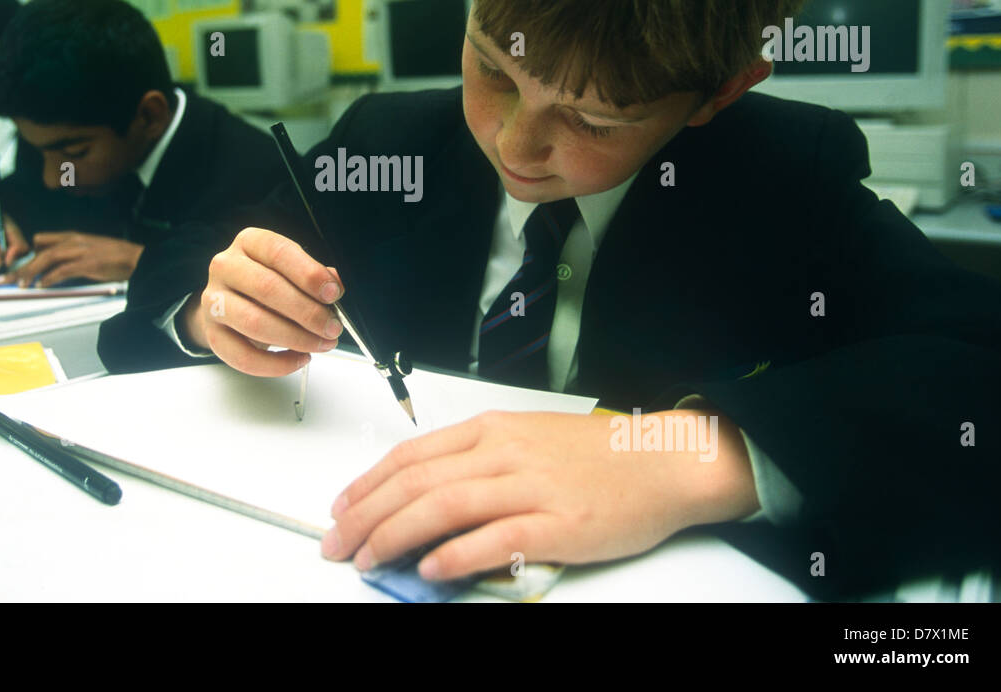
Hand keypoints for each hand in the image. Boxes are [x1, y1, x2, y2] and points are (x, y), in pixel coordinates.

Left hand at [2, 232, 142, 287]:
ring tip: (20, 285)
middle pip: (39, 251)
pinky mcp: (87, 263)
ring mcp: (80, 251)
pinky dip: (50, 278)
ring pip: (47, 259)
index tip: (14, 267)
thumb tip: (54, 270)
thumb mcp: (89, 250)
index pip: (41, 240)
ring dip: (31, 273)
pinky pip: (63, 270)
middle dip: (20, 267)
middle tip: (4, 280)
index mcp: (72, 237)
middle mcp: (73, 241)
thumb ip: (71, 255)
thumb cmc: (115, 257)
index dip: (27, 254)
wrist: (137, 258)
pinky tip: (42, 286)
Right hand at [178, 227, 344, 374]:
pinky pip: (243, 356)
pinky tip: (299, 358)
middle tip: (332, 327)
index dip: (308, 274)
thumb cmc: (269, 285)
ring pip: (254, 322)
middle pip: (267, 288)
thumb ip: (315, 276)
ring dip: (295, 338)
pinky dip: (276, 364)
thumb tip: (335, 287)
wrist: (233, 305)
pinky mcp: (212, 333)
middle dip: (307, 312)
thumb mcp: (292, 271)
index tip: (332, 294)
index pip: (278, 252)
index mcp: (249, 242)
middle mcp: (225, 267)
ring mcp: (213, 300)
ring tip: (320, 343)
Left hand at [320, 409, 759, 580]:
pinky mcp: (558, 524)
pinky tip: (431, 569)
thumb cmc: (594, 455)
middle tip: (338, 544)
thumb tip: (422, 496)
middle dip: (367, 515)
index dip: (367, 484)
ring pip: (445, 507)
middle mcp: (503, 454)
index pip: (411, 455)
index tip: (341, 509)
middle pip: (416, 482)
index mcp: (491, 431)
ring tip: (369, 559)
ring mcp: (530, 487)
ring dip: (396, 535)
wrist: (662, 462)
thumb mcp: (525, 439)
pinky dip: (457, 554)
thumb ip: (475, 463)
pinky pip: (495, 538)